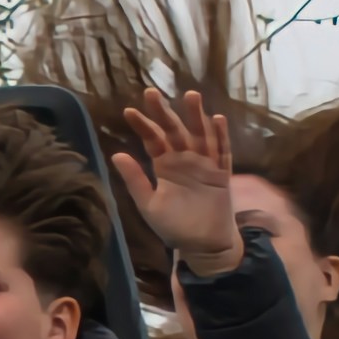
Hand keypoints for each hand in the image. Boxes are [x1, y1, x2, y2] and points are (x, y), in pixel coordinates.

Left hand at [107, 92, 247, 273]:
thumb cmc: (175, 227)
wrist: (203, 246)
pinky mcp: (222, 173)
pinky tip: (216, 119)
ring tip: (191, 95)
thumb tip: (116, 155)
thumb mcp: (149, 205)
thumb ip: (135, 180)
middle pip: (175, 130)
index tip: (129, 112)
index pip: (153, 140)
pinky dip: (221, 136)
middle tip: (152, 93)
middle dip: (164, 112)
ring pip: (200, 134)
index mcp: (164, 165)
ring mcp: (205, 164)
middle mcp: (184, 159)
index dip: (143, 126)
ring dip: (196, 116)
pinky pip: (223, 152)